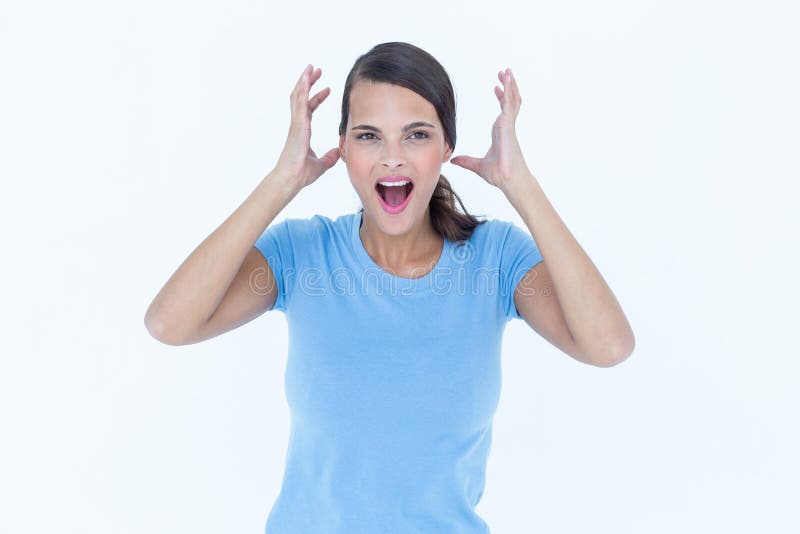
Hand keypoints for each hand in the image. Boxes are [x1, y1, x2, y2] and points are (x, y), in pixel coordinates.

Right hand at [274, 64, 339, 194]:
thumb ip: (329, 157)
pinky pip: (300, 103)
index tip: (328, 89)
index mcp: (302, 131)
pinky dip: (303, 90)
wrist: (292, 179)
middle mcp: (298, 125)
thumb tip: (338, 153)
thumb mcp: (321, 164)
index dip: (317, 98)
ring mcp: (296, 124)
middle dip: (309, 83)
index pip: (309, 109)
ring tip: (311, 68)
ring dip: (304, 81)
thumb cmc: (301, 173)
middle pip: (302, 98)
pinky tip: (307, 79)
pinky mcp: (297, 125)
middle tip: (316, 70)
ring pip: (298, 96)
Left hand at [449, 68, 531, 191]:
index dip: (501, 98)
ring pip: (512, 99)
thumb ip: (466, 161)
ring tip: (507, 71)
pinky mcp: (508, 125)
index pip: (503, 111)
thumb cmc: (499, 175)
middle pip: (510, 101)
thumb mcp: (478, 165)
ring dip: (510, 84)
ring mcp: (508, 125)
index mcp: (501, 132)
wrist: (507, 180)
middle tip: (503, 73)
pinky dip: (509, 90)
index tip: (496, 88)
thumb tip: (454, 160)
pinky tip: (507, 79)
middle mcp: (506, 126)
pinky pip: (510, 104)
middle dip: (507, 87)